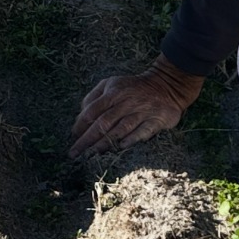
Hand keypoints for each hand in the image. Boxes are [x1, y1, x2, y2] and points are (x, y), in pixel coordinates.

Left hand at [69, 58, 202, 157]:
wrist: (166, 86)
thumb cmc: (132, 88)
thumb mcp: (111, 84)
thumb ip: (94, 97)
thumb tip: (81, 115)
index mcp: (113, 92)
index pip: (92, 110)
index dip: (81, 125)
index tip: (73, 137)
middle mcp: (126, 102)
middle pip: (103, 123)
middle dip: (87, 139)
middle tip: (75, 153)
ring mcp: (142, 111)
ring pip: (120, 129)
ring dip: (105, 143)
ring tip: (92, 155)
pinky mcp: (156, 119)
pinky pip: (143, 130)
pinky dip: (132, 139)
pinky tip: (121, 147)